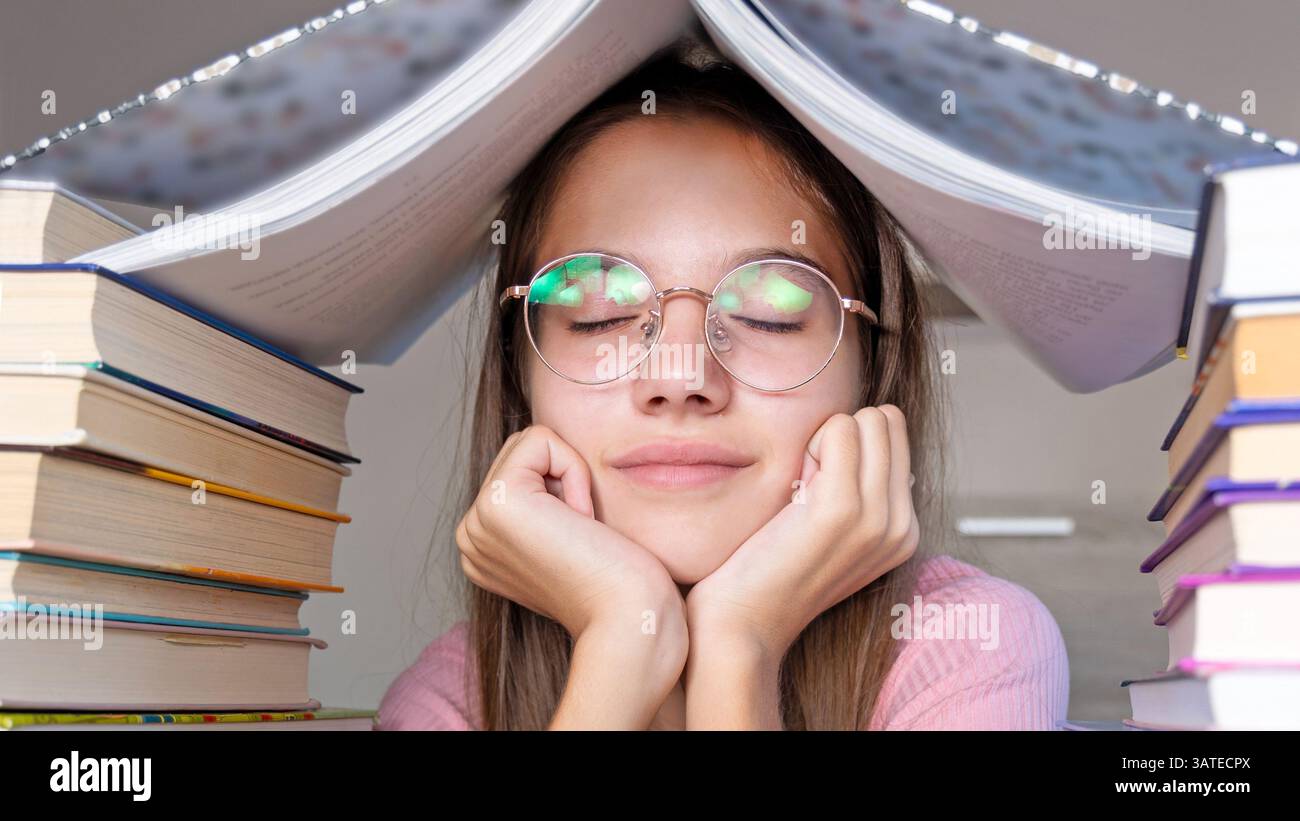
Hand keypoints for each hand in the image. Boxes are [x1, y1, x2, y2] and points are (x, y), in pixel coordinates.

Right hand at [455, 424, 685, 646]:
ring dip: (570, 475)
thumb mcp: (567, 536)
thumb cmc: (617, 580)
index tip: (579, 539)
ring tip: (580, 528)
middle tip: (583, 532)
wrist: (628, 615)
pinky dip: (574, 470)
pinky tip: (581, 519)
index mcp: (484, 546)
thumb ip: (546, 504)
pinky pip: (540, 440)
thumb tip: (548, 461)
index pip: (521, 470)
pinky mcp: (497, 502)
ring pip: (529, 442)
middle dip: (563, 477)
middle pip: (520, 451)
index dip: (563, 488)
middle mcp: (471, 536)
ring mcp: (476, 522)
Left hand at [685, 405, 919, 662]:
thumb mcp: (830, 530)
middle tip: (806, 481)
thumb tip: (859, 427)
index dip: (849, 446)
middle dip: (841, 436)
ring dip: (824, 439)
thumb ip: (855, 488)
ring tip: (799, 488)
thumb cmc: (771, 568)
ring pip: (868, 420)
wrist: (743, 625)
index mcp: (902, 530)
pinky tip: (791, 488)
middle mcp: (900, 526)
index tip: (818, 485)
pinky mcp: (842, 510)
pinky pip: (840, 429)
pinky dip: (809, 444)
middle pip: (886, 421)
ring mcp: (876, 519)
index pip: (894, 435)